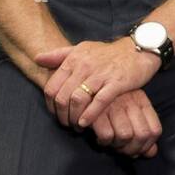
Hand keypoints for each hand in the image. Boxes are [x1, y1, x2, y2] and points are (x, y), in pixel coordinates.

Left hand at [36, 37, 161, 129]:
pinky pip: (99, 101)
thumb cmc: (109, 53)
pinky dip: (90, 115)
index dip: (50, 105)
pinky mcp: (116, 82)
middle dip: (62, 115)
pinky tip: (86, 123)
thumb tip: (37, 59)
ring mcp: (101, 74)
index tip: (56, 114)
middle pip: (63, 97)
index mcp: (74, 59)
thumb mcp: (83, 49)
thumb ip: (59, 55)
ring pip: (78, 100)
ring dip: (74, 117)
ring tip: (77, 125)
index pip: (51, 87)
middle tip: (66, 124)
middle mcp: (84, 66)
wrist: (138, 50)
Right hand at [90, 89, 162, 157]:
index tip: (135, 151)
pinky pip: (107, 136)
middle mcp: (131, 101)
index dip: (146, 147)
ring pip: (125, 136)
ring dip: (117, 146)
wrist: (85, 86)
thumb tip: (151, 153)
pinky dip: (103, 142)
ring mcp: (115, 105)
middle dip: (131, 150)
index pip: (154, 131)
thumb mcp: (130, 111)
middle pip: (142, 136)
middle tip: (120, 149)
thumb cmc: (108, 102)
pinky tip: (98, 138)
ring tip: (109, 143)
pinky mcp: (97, 111)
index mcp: (141, 101)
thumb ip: (143, 132)